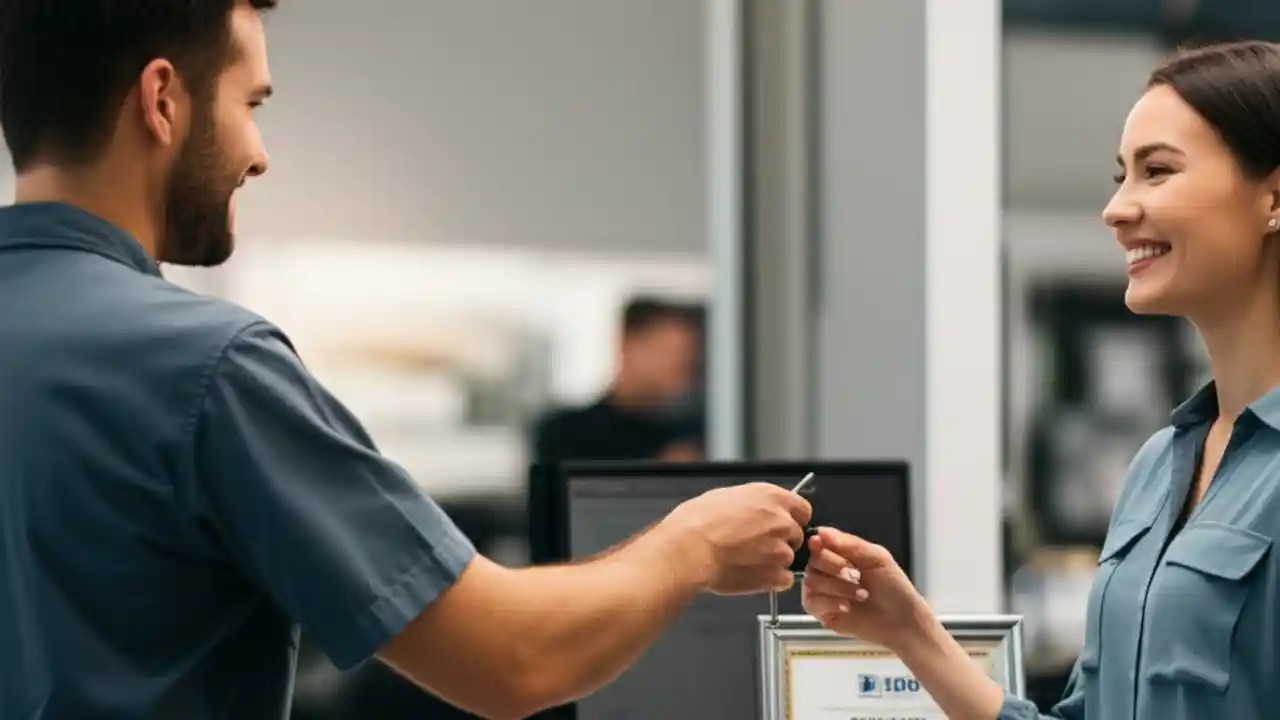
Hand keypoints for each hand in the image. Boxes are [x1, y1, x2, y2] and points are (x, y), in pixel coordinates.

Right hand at [659, 482, 811, 594]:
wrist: (688, 550)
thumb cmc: (697, 523)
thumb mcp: (725, 497)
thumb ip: (751, 502)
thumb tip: (754, 507)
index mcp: (771, 497)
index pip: (802, 509)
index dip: (792, 518)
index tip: (783, 524)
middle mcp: (781, 521)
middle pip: (796, 534)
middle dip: (781, 540)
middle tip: (757, 545)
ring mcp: (781, 549)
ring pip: (789, 558)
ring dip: (774, 561)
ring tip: (747, 561)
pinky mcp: (774, 575)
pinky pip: (784, 580)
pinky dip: (772, 580)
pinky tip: (752, 575)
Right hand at [802, 527, 931, 652]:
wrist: (901, 619)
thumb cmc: (893, 586)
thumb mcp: (876, 557)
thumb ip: (849, 543)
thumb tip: (820, 533)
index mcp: (839, 553)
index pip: (817, 540)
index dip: (817, 542)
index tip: (820, 544)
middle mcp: (826, 570)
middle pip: (812, 560)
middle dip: (835, 566)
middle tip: (857, 575)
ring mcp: (822, 591)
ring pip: (811, 581)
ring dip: (838, 587)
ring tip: (862, 594)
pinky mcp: (821, 612)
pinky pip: (811, 602)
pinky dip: (830, 602)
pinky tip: (847, 606)